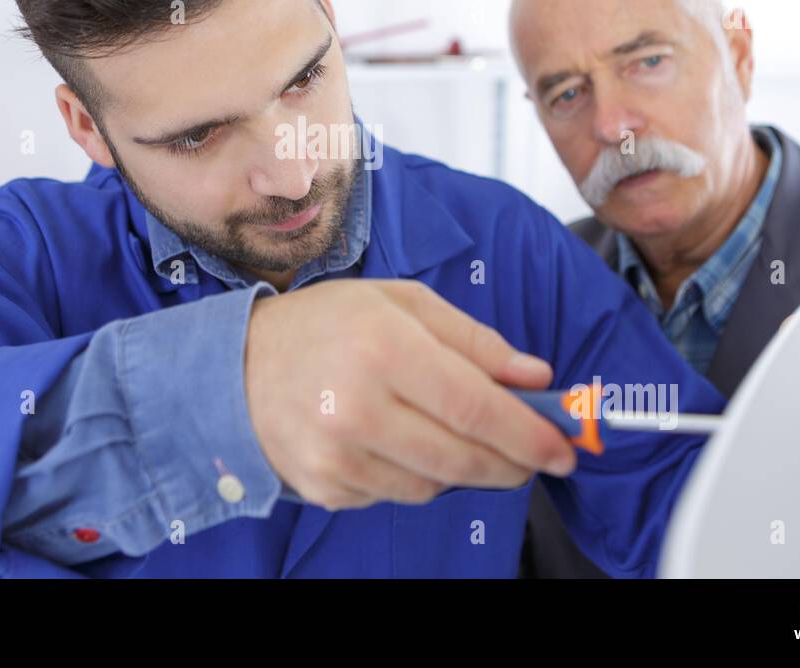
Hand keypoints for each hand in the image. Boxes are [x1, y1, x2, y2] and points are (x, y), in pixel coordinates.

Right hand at [244, 278, 575, 510]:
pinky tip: (395, 442)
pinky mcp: (324, 487)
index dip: (530, 434)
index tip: (564, 448)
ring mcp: (336, 455)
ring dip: (460, 467)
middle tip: (534, 455)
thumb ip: (474, 340)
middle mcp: (356, 407)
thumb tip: (536, 378)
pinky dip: (412, 475)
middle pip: (462, 457)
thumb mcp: (401, 303)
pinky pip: (395, 496)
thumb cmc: (326, 325)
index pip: (476, 408)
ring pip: (434, 484)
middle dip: (511, 462)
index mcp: (383, 348)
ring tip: (447, 431)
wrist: (234, 368)